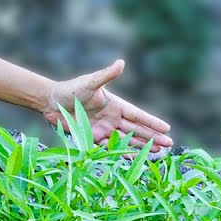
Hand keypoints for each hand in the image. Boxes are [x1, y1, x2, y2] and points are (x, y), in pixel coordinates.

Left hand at [42, 59, 172, 151]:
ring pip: (126, 140)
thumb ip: (106, 75)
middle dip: (153, 137)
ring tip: (157, 153)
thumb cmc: (71, 89)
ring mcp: (103, 129)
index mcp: (115, 105)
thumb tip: (121, 62)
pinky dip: (119, 152)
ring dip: (141, 146)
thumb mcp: (90, 82)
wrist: (51, 102)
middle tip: (169, 144)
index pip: (138, 115)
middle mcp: (112, 118)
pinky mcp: (91, 138)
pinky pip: (108, 147)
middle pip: (136, 130)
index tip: (167, 128)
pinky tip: (131, 158)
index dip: (152, 122)